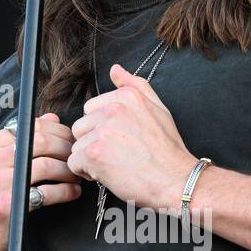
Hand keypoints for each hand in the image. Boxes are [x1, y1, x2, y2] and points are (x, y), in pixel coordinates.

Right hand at [0, 113, 80, 250]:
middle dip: (67, 149)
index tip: (72, 142)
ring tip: (78, 177)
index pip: (30, 127)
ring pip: (47, 166)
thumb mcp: (2, 166)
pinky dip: (66, 191)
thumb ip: (25, 140)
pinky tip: (73, 192)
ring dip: (69, 171)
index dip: (58, 132)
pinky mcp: (6, 204)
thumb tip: (52, 118)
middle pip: (41, 142)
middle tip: (79, 158)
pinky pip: (46, 192)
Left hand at [68, 64, 194, 209]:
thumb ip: (135, 86)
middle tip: (117, 154)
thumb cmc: (168, 150)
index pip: (92, 109)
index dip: (102, 128)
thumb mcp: (158, 109)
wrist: (176, 180)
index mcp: (127, 96)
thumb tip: (115, 70)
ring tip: (114, 165)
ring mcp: (103, 131)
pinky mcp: (95, 153)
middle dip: (93, 142)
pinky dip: (86, 173)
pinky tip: (107, 175)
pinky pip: (74, 162)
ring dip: (90, 158)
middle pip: (81, 126)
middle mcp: (114, 109)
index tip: (119, 140)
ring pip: (77, 145)